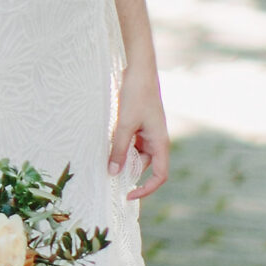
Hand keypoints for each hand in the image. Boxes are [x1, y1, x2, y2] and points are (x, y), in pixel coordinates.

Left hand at [111, 66, 169, 199]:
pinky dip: (119, 145)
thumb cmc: (137, 95)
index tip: (128, 195)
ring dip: (120, 156)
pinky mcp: (138, 125)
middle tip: (106, 173)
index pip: (160, 176)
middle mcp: (156, 140)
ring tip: (104, 155)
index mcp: (160, 143)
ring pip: (134, 154)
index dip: (146, 189)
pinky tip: (106, 142)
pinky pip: (129, 142)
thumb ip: (119, 149)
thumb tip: (113, 173)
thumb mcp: (125, 124)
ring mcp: (147, 133)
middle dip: (127, 171)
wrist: (138, 69)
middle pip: (143, 166)